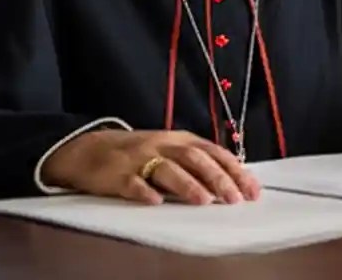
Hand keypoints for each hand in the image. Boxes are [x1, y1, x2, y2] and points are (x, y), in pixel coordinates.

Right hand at [40, 129, 260, 205]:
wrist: (90, 150)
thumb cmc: (138, 154)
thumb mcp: (169, 150)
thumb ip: (196, 162)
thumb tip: (232, 180)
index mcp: (179, 140)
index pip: (213, 152)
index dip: (234, 170)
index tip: (252, 190)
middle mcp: (162, 146)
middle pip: (194, 159)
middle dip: (217, 178)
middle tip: (234, 199)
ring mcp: (139, 159)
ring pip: (167, 169)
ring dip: (187, 185)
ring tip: (204, 200)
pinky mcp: (117, 175)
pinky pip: (132, 183)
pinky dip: (144, 191)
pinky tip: (155, 202)